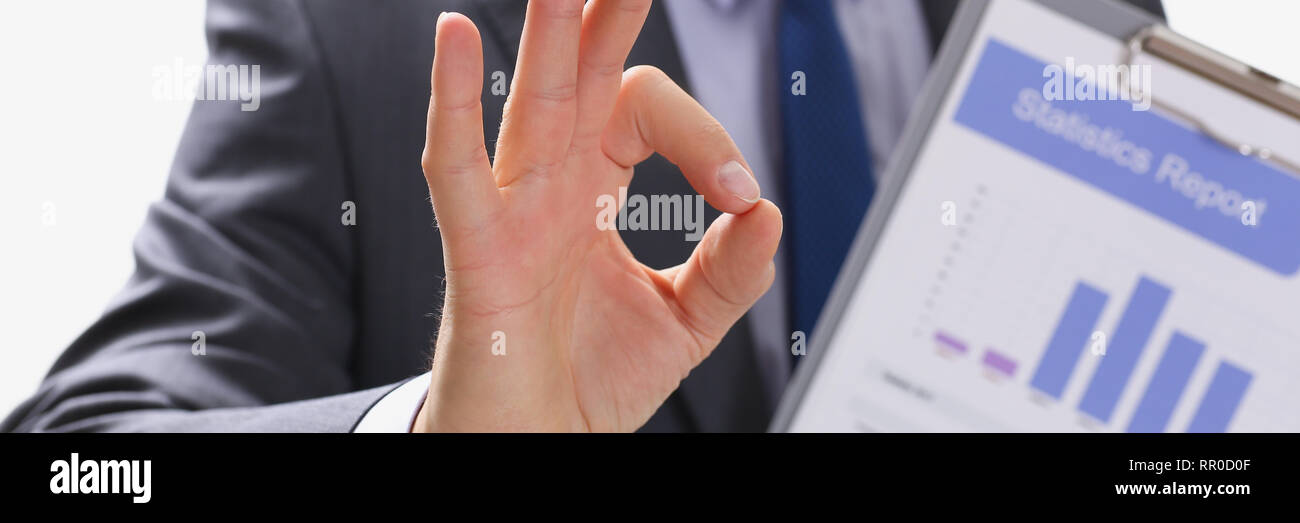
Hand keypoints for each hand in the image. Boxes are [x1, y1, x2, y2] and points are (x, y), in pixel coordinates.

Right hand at [413, 0, 781, 431]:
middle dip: (604, 11)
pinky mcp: (478, 252)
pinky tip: (454, 36)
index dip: (702, 137)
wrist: (541, 448)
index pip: (645, 110)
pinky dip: (453, 104)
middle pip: (581, 71)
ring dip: (549, 31)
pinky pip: (457, 170)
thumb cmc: (591, 380)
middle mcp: (554, 184)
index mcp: (598, 188)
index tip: (738, 197)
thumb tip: (767, 212)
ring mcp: (513, 212)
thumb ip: (729, 270)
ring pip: (530, 100)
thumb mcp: (683, 321)